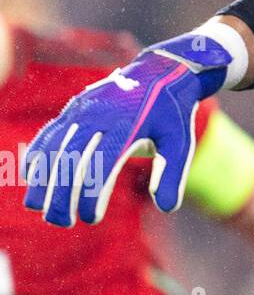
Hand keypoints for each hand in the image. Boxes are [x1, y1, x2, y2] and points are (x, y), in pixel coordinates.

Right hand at [22, 32, 230, 226]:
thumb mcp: (180, 141)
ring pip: (54, 146)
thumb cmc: (172, 113)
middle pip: (72, 157)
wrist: (162, 72)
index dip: (91, 192)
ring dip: (42, 178)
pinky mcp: (75, 107)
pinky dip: (37, 155)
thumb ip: (172, 173)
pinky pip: (50, 132)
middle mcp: (101, 114)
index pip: (102, 162)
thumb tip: (167, 207)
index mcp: (129, 123)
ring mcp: (85, 109)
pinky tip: (32, 178)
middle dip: (61, 193)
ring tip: (38, 208)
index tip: (91, 218)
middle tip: (62, 222)